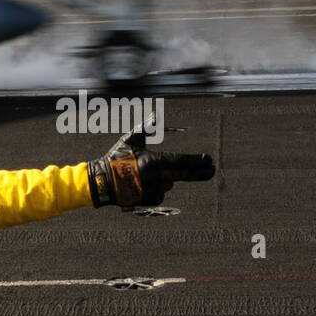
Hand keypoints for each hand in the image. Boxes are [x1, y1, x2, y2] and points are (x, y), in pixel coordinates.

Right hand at [87, 137, 214, 207]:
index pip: (181, 161)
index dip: (197, 161)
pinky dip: (156, 189)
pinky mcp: (149, 201)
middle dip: (200, 173)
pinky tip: (142, 185)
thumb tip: (156, 114)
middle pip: (184, 175)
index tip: (210, 160)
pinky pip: (160, 193)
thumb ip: (146, 127)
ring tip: (143, 175)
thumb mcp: (130, 140)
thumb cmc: (117, 158)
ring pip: (169, 184)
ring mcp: (153, 190)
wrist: (102, 182)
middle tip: (213, 170)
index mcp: (154, 161)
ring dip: (164, 179)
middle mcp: (156, 176)